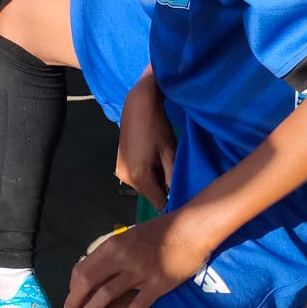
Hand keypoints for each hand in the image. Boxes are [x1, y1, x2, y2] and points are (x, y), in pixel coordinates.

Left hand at [64, 211, 220, 307]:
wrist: (192, 228)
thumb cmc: (161, 231)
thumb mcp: (130, 236)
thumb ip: (114, 252)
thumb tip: (98, 270)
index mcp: (113, 244)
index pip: (83, 268)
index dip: (73, 287)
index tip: (72, 300)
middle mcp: (122, 257)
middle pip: (89, 281)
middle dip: (75, 301)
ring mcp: (140, 271)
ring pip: (106, 295)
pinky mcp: (158, 284)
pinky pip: (136, 307)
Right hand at [116, 71, 174, 212]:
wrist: (138, 104)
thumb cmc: (157, 126)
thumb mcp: (170, 153)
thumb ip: (172, 179)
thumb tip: (178, 197)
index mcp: (139, 176)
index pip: (158, 203)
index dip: (172, 202)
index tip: (185, 195)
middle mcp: (126, 178)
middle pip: (150, 194)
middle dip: (164, 190)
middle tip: (178, 176)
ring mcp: (121, 171)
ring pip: (144, 185)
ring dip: (156, 180)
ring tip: (167, 165)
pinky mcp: (120, 163)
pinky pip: (138, 176)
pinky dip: (148, 173)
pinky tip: (156, 159)